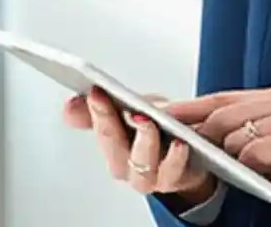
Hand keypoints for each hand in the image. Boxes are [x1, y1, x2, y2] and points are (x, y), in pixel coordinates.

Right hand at [63, 88, 216, 207]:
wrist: (200, 146)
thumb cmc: (165, 125)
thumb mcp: (137, 106)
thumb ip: (104, 106)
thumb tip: (69, 107)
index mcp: (115, 140)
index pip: (99, 127)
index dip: (94, 111)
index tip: (94, 91)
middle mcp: (128, 163)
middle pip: (114, 150)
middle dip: (111, 125)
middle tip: (118, 104)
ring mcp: (151, 175)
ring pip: (140, 168)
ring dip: (143, 143)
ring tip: (147, 121)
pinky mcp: (177, 179)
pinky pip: (172, 174)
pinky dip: (174, 158)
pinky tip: (178, 142)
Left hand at [168, 87, 270, 222]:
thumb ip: (245, 137)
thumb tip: (200, 136)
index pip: (226, 98)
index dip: (194, 105)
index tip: (166, 113)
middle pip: (226, 111)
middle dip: (199, 130)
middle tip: (178, 142)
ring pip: (238, 132)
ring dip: (227, 154)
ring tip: (222, 166)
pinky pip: (257, 150)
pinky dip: (249, 164)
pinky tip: (256, 173)